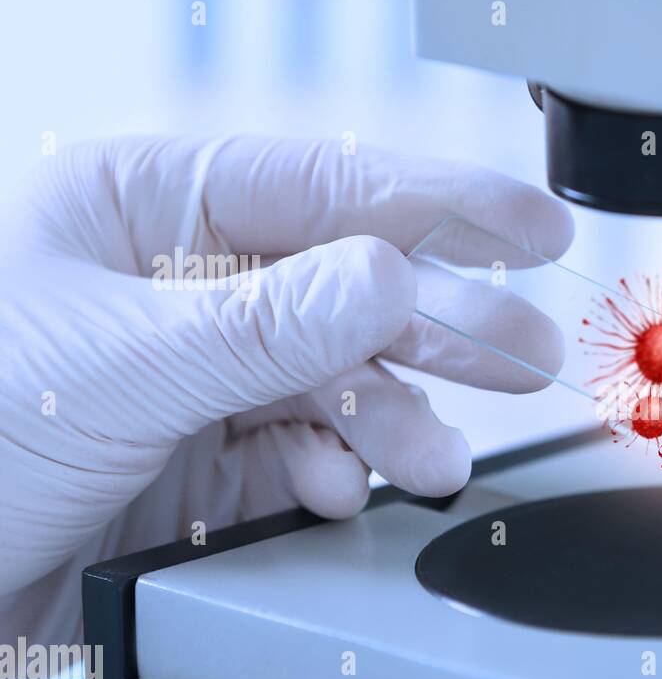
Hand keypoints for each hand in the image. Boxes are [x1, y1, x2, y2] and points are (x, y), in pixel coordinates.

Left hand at [0, 135, 571, 650]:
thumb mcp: (113, 369)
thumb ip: (263, 327)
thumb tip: (391, 276)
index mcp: (145, 210)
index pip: (324, 187)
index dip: (440, 204)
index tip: (531, 228)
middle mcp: (181, 285)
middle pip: (349, 286)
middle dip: (442, 324)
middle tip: (526, 355)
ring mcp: (198, 373)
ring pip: (339, 380)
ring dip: (394, 422)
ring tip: (435, 462)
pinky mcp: (206, 456)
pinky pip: (306, 451)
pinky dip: (335, 473)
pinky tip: (334, 492)